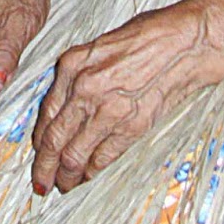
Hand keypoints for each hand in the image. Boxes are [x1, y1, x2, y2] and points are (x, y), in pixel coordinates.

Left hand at [30, 3, 223, 195]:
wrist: (184, 43)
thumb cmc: (147, 36)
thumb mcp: (100, 46)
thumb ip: (78, 75)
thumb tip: (64, 106)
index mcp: (72, 65)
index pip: (46, 114)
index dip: (39, 141)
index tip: (39, 153)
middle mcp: (83, 88)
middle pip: (55, 140)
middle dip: (45, 167)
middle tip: (40, 183)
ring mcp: (107, 109)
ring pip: (75, 154)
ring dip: (66, 176)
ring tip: (63, 186)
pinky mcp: (131, 126)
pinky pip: (103, 157)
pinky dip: (92, 171)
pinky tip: (88, 177)